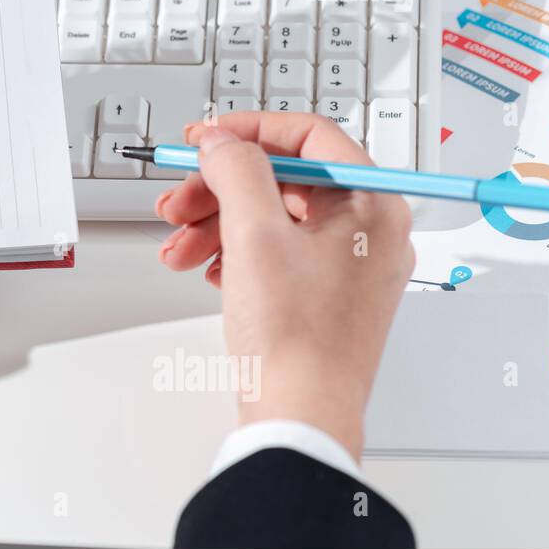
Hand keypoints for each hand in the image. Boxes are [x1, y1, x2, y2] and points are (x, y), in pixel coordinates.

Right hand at [155, 112, 413, 458]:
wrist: (300, 416)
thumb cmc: (295, 338)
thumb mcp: (254, 234)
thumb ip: (236, 170)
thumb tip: (221, 141)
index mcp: (372, 204)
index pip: (309, 136)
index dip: (248, 132)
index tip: (204, 140)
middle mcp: (368, 230)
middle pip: (283, 179)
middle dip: (219, 189)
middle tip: (176, 202)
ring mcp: (348, 265)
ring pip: (272, 218)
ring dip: (216, 223)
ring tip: (177, 248)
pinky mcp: (325, 295)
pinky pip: (275, 252)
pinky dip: (234, 253)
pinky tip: (206, 270)